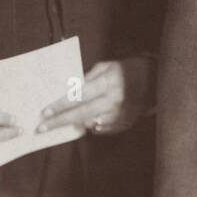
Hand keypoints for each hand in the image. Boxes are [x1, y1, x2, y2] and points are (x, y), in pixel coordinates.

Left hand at [37, 56, 153, 136]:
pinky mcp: (125, 124)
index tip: (45, 112)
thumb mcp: (106, 66)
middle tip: (41, 128)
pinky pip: (102, 129)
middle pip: (82, 114)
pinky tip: (88, 120)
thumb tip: (68, 92)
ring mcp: (121, 115)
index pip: (80, 96)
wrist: (154, 80)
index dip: (61, 105)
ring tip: (63, 121)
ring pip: (91, 124)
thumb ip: (87, 78)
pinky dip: (92, 125)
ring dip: (76, 124)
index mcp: (109, 83)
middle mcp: (115, 100)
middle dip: (60, 121)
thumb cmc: (125, 70)